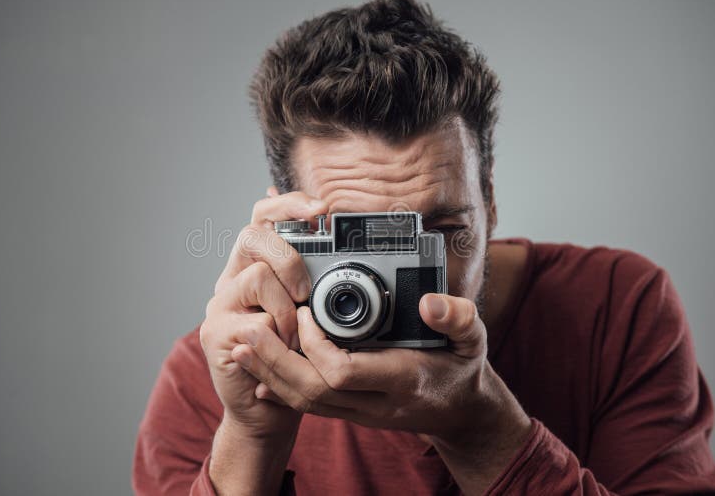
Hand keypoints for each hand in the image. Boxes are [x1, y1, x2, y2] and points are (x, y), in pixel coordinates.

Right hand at [199, 188, 327, 438]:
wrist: (267, 410)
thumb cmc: (295, 358)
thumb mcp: (311, 311)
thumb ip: (315, 276)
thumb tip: (330, 229)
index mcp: (254, 265)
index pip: (262, 215)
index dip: (288, 203)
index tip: (321, 209)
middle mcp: (232, 278)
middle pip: (254, 236)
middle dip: (290, 259)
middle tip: (305, 294)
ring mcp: (220, 304)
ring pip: (258, 276)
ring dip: (287, 309)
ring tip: (294, 335)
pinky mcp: (214, 333)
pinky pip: (255, 320)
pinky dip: (278, 337)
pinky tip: (282, 352)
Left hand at [230, 293, 531, 482]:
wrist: (460, 412)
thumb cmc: (462, 369)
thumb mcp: (473, 339)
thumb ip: (457, 318)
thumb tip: (430, 302)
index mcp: (404, 379)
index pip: (346, 372)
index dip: (317, 345)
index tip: (304, 313)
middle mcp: (377, 402)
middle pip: (314, 391)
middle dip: (276, 363)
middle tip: (248, 330)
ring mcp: (361, 411)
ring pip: (305, 403)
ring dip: (269, 375)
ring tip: (241, 347)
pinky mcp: (350, 410)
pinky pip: (308, 405)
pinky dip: (279, 387)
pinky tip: (256, 368)